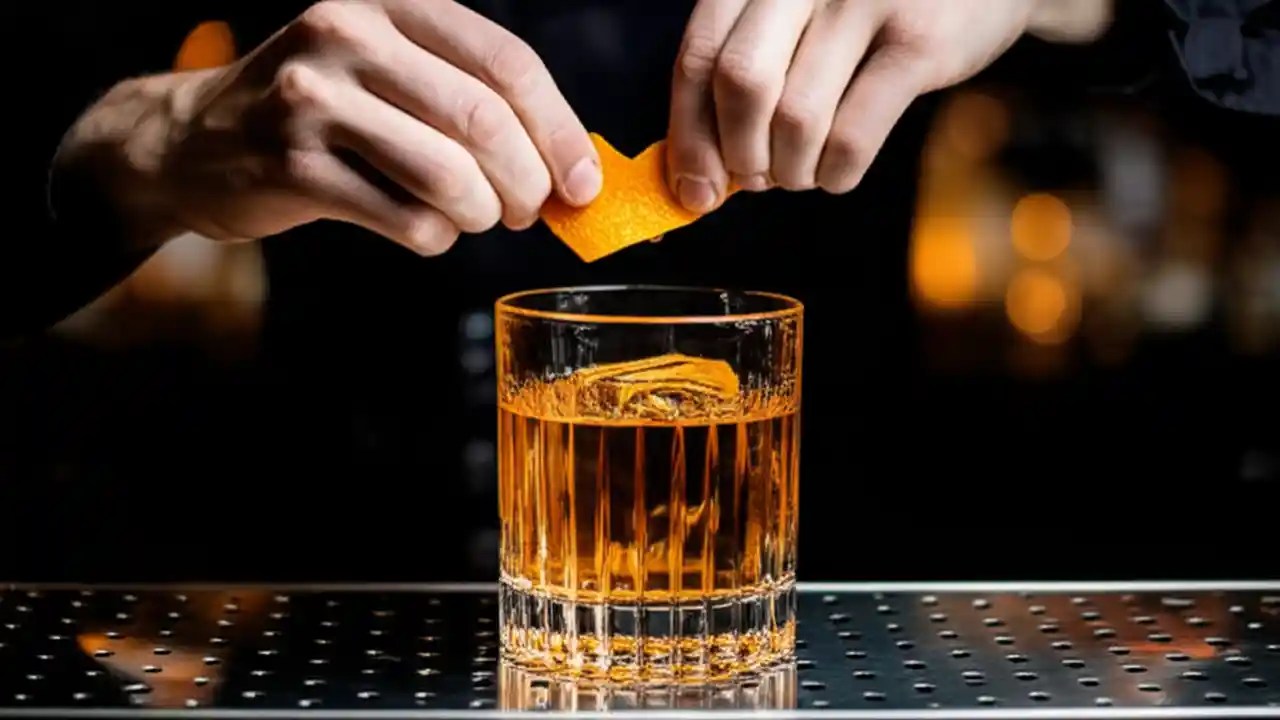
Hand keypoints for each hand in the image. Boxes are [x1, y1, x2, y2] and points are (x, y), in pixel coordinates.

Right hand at [86, 0, 601, 255]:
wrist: (196, 140)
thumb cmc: (322, 110)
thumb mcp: (388, 68)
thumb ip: (468, 95)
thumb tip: (567, 166)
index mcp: (389, 2)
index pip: (505, 62)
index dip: (559, 129)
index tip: (582, 182)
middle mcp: (347, 35)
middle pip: (484, 120)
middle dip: (526, 182)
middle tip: (528, 211)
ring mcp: (312, 100)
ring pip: (449, 175)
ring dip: (482, 214)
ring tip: (477, 218)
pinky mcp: (292, 167)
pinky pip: (405, 219)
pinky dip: (434, 238)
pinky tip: (424, 228)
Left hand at [665, 0, 1106, 210]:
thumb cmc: (873, 7)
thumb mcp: (801, 14)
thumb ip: (749, 69)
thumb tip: (697, 170)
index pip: (700, 56)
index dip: (688, 134)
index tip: (690, 190)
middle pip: (740, 84)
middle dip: (737, 154)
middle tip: (753, 180)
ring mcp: (865, 2)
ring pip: (796, 118)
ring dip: (790, 170)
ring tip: (800, 173)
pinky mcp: (918, 41)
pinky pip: (852, 136)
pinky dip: (835, 174)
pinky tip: (836, 175)